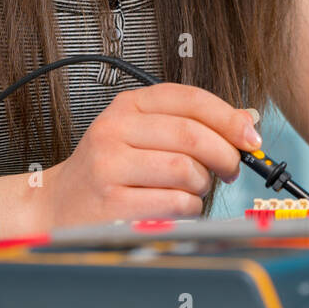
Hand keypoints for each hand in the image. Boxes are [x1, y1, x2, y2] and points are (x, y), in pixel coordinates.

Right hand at [38, 83, 259, 226]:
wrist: (57, 206)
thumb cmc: (110, 170)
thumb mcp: (144, 134)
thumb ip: (191, 123)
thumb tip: (247, 120)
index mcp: (127, 106)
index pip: (189, 99)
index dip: (228, 117)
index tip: (251, 137)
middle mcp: (114, 130)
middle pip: (192, 135)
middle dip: (224, 155)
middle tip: (230, 169)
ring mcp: (110, 167)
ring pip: (186, 170)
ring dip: (204, 184)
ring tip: (194, 188)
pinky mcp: (112, 204)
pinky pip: (175, 202)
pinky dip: (189, 207)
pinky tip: (179, 206)